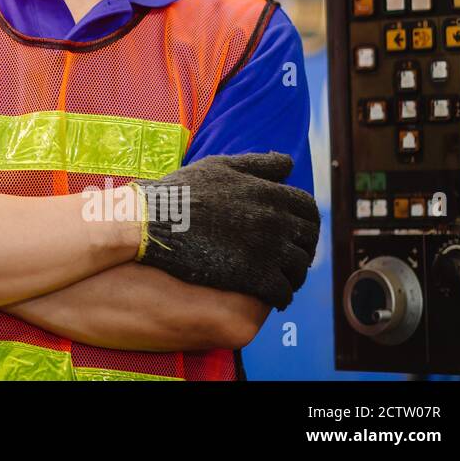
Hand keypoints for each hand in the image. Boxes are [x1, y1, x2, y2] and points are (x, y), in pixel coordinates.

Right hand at [131, 152, 319, 310]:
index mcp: (268, 193)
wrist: (151, 222)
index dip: (306, 221)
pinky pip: (283, 292)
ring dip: (295, 275)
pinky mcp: (252, 276)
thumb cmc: (181, 192)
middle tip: (291, 255)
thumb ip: (257, 164)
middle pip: (308, 239)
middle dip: (304, 248)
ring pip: (299, 267)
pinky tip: (273, 296)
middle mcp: (274, 220)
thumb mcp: (218, 166)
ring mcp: (265, 249)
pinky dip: (283, 296)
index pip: (308, 208)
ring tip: (283, 278)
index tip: (296, 230)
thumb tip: (288, 164)